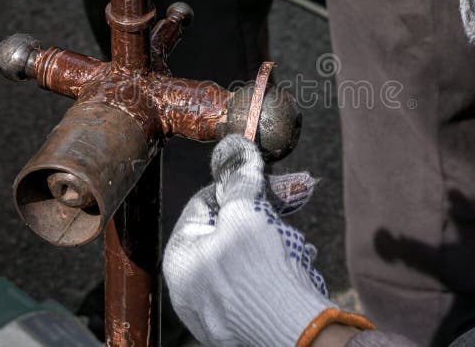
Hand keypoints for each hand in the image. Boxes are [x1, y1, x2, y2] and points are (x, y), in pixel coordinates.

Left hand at [163, 135, 332, 346]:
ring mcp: (213, 309)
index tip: (263, 180)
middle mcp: (189, 288)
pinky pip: (256, 282)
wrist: (294, 334)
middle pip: (226, 230)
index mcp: (179, 259)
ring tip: (295, 241)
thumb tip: (236, 147)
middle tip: (292, 199)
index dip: (236, 187)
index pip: (203, 204)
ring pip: (245, 255)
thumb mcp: (247, 211)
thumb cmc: (260, 273)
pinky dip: (276, 267)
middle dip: (262, 212)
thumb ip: (239, 177)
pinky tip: (296, 262)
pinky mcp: (239, 323)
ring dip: (273, 239)